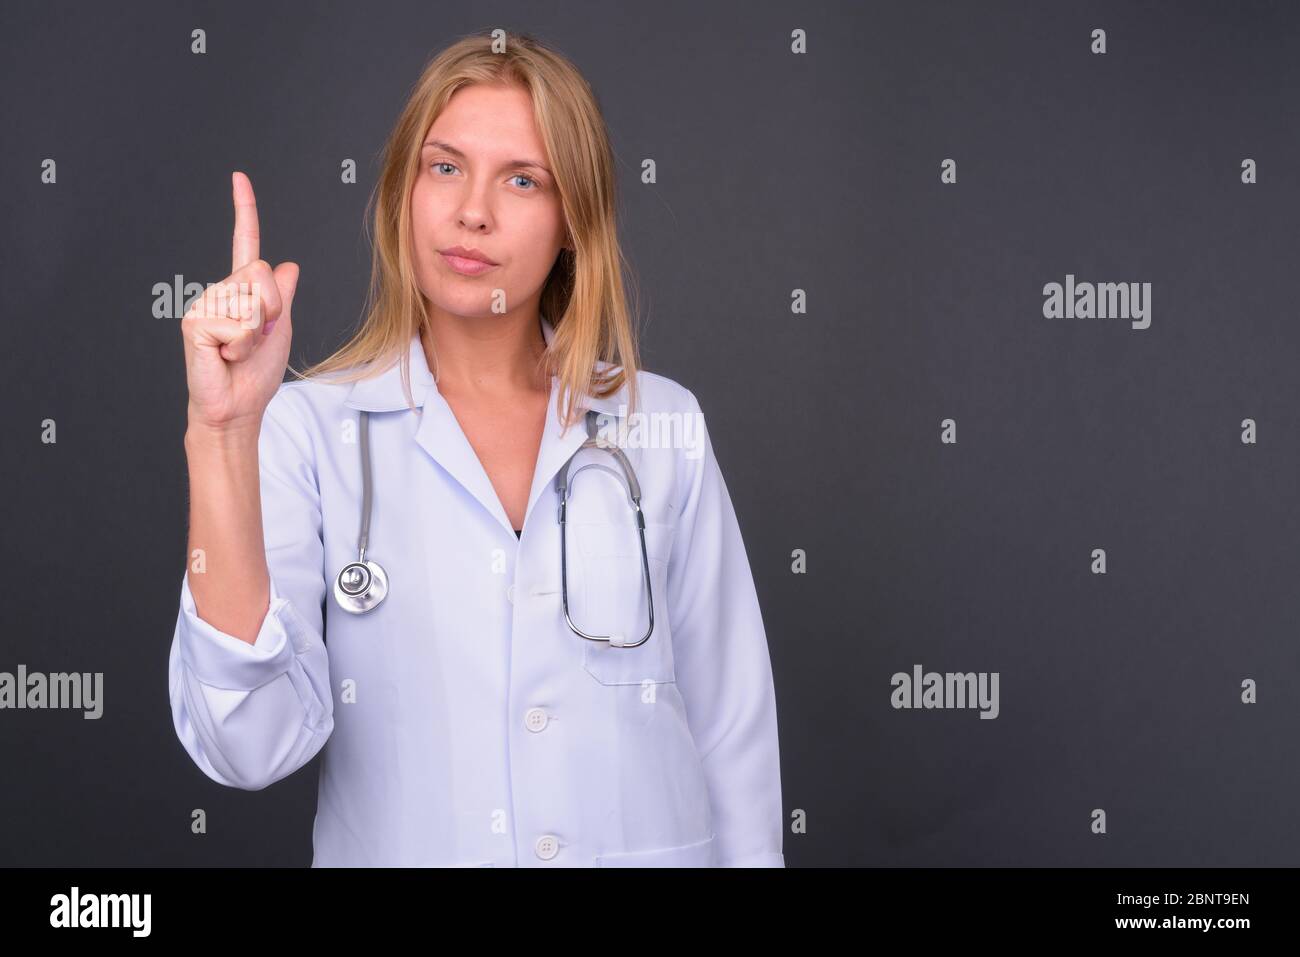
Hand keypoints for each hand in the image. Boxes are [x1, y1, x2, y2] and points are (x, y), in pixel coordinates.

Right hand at [181, 171, 299, 433]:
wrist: (238, 407)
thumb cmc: (255, 374)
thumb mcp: (280, 329)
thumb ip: (283, 297)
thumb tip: (289, 264)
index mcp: (241, 290)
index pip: (244, 243)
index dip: (244, 210)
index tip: (239, 178)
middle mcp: (219, 291)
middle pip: (262, 273)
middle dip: (272, 309)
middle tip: (257, 337)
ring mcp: (204, 304)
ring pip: (252, 298)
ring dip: (257, 331)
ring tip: (240, 350)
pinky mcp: (195, 322)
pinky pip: (238, 321)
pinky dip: (242, 344)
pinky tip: (227, 355)